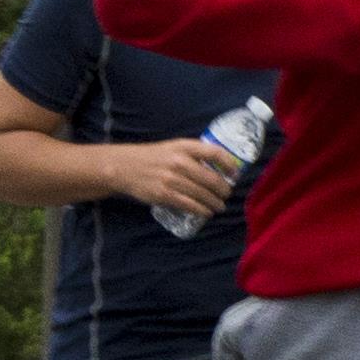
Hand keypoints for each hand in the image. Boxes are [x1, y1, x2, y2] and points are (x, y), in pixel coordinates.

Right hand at [107, 137, 240, 220]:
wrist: (124, 167)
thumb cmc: (153, 157)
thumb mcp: (173, 147)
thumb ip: (193, 154)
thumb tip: (218, 168)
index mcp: (184, 147)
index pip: (215, 153)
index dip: (229, 164)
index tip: (235, 173)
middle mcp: (179, 162)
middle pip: (212, 179)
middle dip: (223, 190)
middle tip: (226, 194)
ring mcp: (171, 179)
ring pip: (202, 194)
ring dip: (215, 203)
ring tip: (219, 206)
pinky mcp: (164, 195)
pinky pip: (189, 205)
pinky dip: (201, 210)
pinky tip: (206, 212)